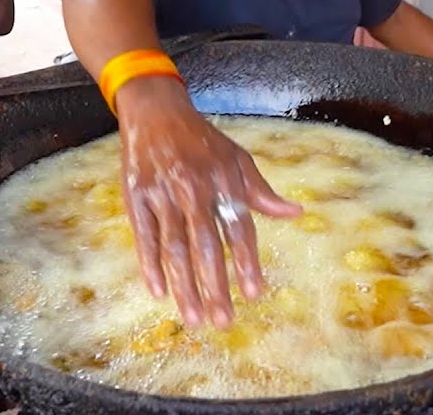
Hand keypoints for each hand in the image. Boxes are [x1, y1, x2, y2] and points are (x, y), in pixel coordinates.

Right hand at [115, 76, 302, 328]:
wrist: (155, 111)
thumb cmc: (201, 140)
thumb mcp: (237, 158)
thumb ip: (261, 191)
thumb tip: (296, 213)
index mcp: (224, 180)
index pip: (238, 227)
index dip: (246, 262)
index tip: (254, 294)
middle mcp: (194, 188)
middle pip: (205, 245)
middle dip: (214, 286)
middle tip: (223, 321)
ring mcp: (163, 193)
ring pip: (174, 247)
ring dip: (184, 285)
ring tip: (193, 318)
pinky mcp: (137, 197)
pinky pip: (144, 237)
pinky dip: (150, 265)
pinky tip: (159, 292)